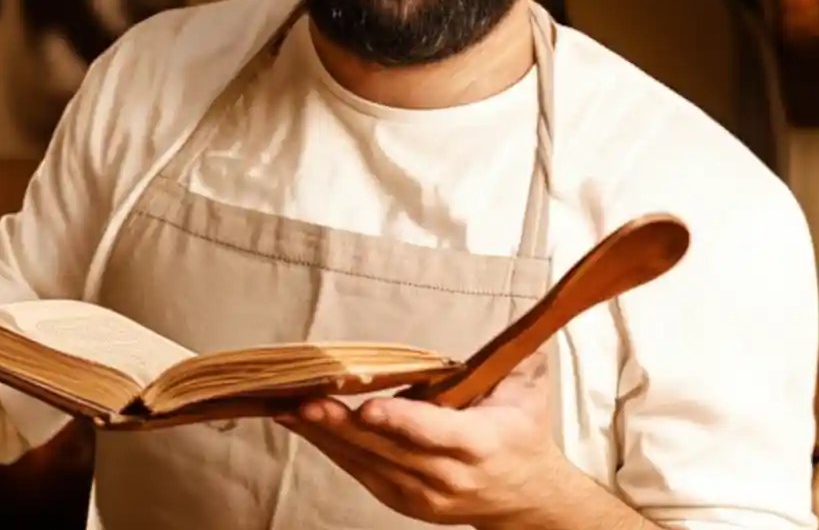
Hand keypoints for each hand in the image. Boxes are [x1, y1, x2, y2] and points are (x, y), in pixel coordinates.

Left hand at [278, 353, 574, 526]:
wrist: (526, 498)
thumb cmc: (522, 433)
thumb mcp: (529, 392)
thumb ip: (514, 357)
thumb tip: (517, 318)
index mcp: (480, 443)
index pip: (435, 433)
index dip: (400, 421)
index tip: (367, 407)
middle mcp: (448, 475)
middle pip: (389, 450)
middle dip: (344, 426)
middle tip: (306, 401)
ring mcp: (423, 494)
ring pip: (367, 462)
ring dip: (326, 435)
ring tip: (289, 407)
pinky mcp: (402, 501)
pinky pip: (360, 472)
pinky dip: (331, 447)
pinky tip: (304, 425)